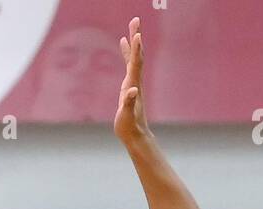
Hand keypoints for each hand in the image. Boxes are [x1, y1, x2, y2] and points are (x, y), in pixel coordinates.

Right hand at [114, 16, 150, 145]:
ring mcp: (133, 81)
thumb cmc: (129, 127)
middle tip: (136, 20)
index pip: (136, 64)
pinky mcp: (129, 84)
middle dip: (136, 37)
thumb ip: (128, 103)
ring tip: (132, 25)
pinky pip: (129, 63)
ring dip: (133, 41)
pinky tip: (124, 43)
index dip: (136, 49)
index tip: (137, 34)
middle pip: (138, 55)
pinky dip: (127, 51)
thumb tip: (131, 90)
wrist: (136, 135)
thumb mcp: (126, 116)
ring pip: (134, 57)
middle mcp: (135, 80)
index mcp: (133, 86)